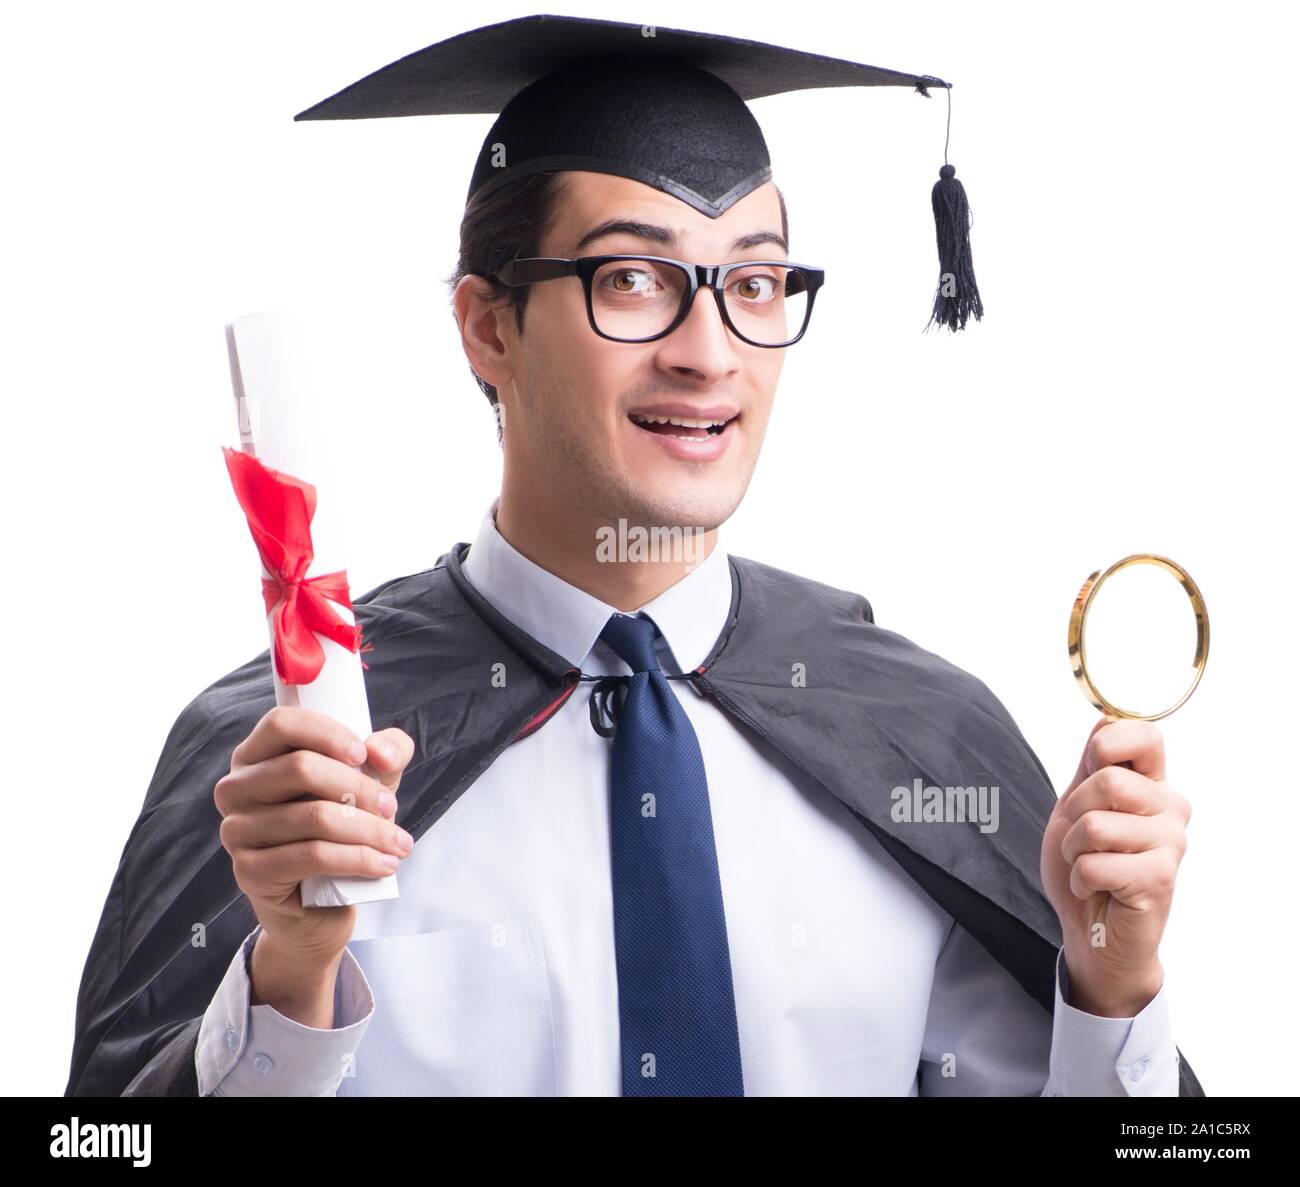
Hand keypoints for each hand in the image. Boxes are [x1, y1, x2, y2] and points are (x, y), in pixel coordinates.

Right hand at [215, 705, 416, 968]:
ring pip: (313, 816)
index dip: (326, 733)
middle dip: (357, 787)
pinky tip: (383, 864)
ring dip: (368, 829)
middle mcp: (236, 789)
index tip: (364, 754)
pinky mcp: (249, 871)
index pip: (282, 723)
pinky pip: (311, 856)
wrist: (319, 902)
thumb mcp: (367, 782)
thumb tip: (384, 753)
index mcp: (256, 756)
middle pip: (300, 768)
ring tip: (399, 842)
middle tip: (391, 807)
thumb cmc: (340, 827)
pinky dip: (357, 859)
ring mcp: (236, 831)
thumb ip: (386, 753)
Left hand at [1040, 717, 1190, 1016]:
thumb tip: (1104, 718)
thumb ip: (1090, 767)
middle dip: (1072, 813)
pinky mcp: (1159, 879)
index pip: (1145, 734)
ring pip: (1094, 825)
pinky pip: (1093, 864)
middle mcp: (1170, 808)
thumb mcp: (1076, 808)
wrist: (1092, 932)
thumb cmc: (1085, 866)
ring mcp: (1170, 843)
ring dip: (1072, 851)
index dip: (1107, 744)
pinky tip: (1097, 889)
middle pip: (1107, 780)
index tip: (1091, 772)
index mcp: (1151, 784)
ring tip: (1088, 866)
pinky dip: (1079, 880)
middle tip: (1080, 840)